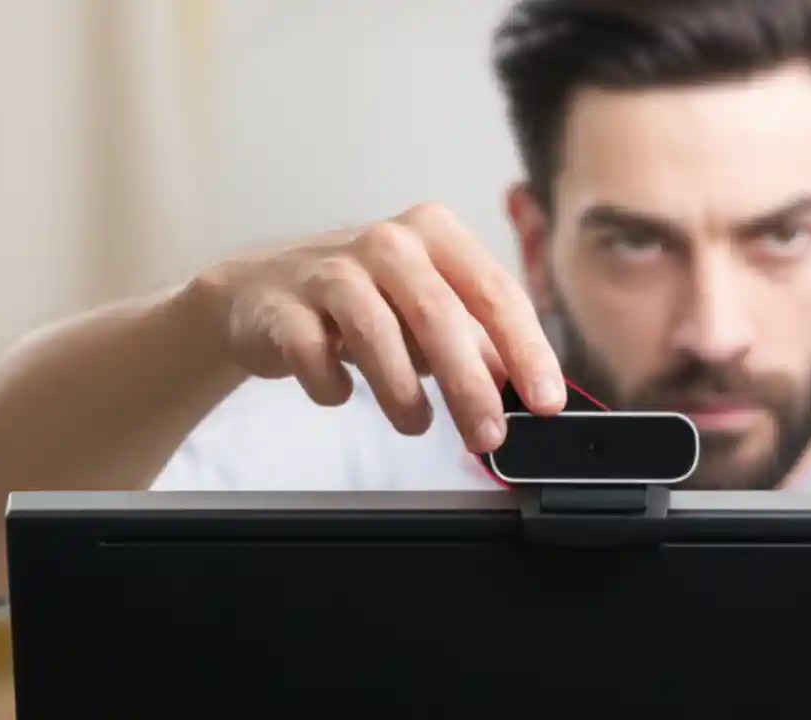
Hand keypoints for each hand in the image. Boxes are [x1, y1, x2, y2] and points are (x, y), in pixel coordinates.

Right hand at [189, 202, 566, 452]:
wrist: (263, 292)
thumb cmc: (365, 301)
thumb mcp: (430, 313)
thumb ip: (480, 345)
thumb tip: (527, 393)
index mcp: (437, 234)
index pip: (496, 292)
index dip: (527, 351)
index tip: (547, 402)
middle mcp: (388, 241)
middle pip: (439, 314)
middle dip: (469, 384)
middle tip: (487, 436)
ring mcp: (331, 269)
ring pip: (377, 332)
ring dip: (402, 393)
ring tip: (417, 424)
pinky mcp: (283, 304)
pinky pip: (313, 354)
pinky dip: (332, 385)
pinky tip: (341, 393)